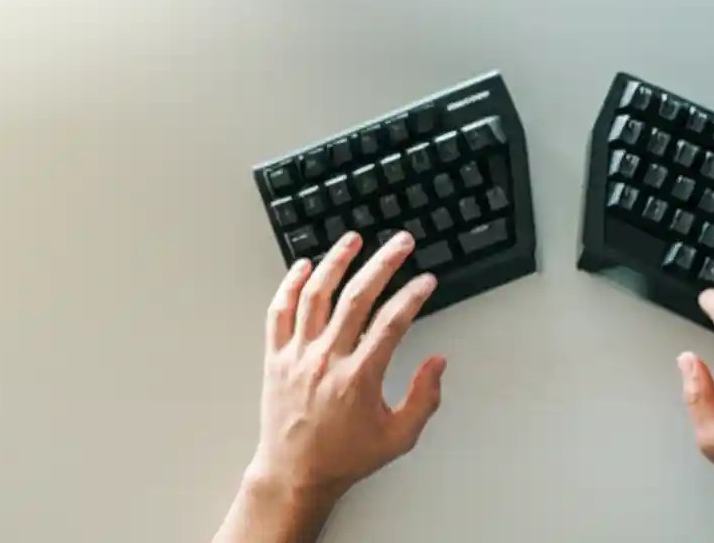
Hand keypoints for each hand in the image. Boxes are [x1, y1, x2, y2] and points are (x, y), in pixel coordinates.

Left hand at [219, 231, 445, 542]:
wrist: (294, 474)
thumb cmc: (344, 457)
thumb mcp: (398, 437)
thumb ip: (424, 398)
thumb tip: (438, 363)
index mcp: (358, 378)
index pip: (392, 323)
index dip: (413, 296)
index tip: (426, 281)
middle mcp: (326, 360)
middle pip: (357, 298)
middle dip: (383, 264)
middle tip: (401, 244)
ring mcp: (297, 356)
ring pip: (315, 295)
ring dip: (335, 261)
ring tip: (352, 239)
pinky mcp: (275, 357)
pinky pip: (279, 312)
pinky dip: (290, 285)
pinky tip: (304, 266)